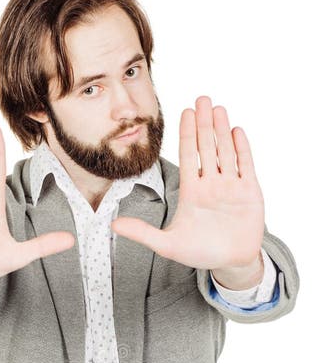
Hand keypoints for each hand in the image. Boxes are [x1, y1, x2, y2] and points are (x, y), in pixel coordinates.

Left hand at [110, 96, 263, 271]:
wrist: (229, 264)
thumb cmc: (200, 253)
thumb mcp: (167, 245)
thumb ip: (142, 233)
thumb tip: (112, 224)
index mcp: (191, 191)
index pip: (189, 156)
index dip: (187, 134)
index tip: (184, 112)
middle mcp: (211, 184)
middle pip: (207, 147)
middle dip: (204, 123)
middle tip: (201, 98)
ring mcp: (231, 186)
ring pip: (225, 151)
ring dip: (222, 130)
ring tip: (217, 108)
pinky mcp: (250, 192)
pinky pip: (245, 165)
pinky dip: (242, 148)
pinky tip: (236, 131)